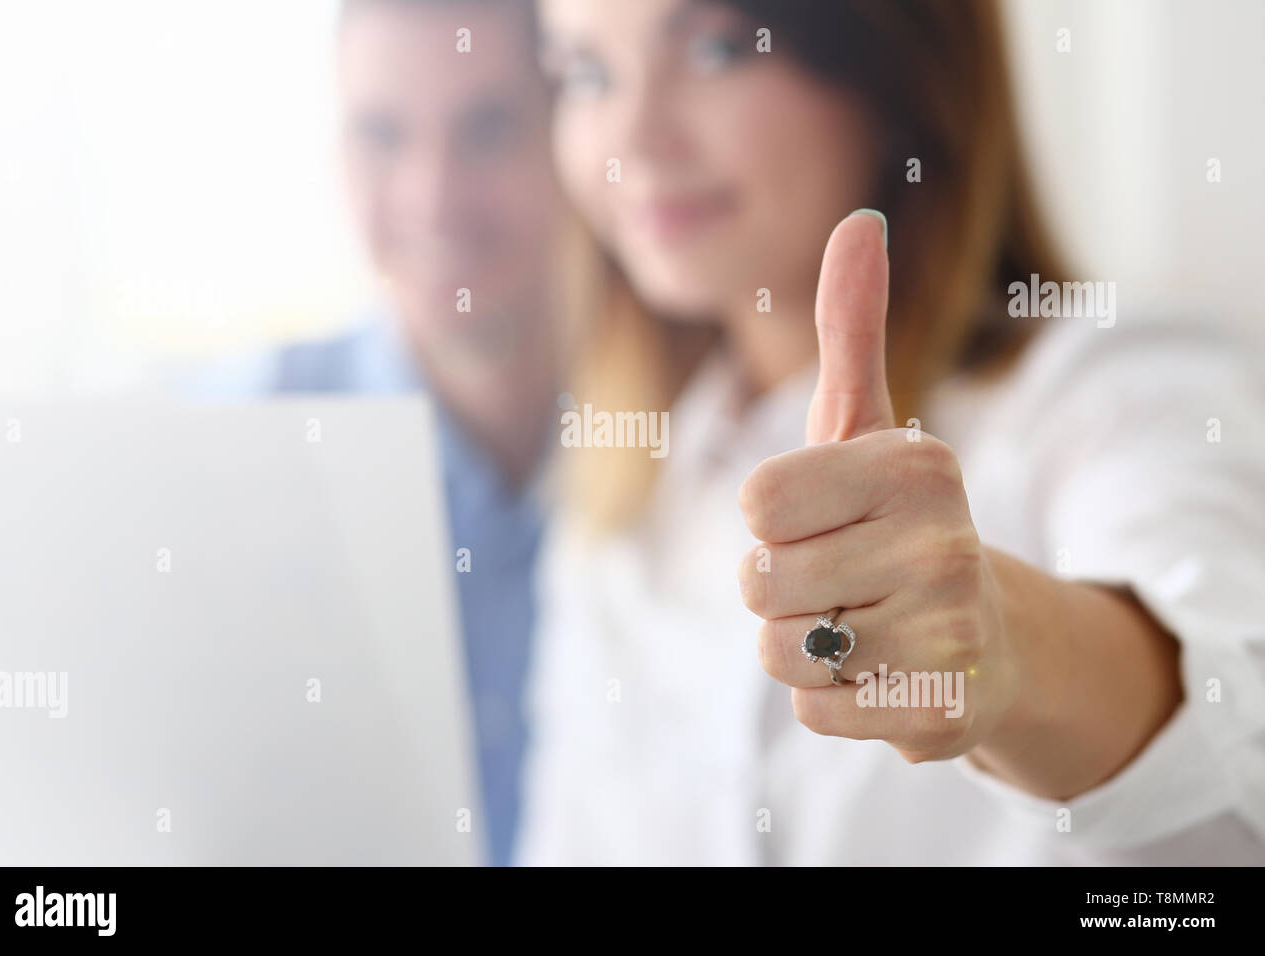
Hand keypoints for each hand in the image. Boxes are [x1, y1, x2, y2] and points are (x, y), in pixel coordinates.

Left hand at [736, 211, 1020, 763]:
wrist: (987, 639)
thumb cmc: (898, 523)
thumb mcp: (870, 425)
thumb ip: (852, 327)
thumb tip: (861, 218)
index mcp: (919, 466)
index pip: (757, 502)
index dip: (773, 520)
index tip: (826, 519)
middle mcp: (946, 543)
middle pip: (759, 581)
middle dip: (782, 589)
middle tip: (844, 580)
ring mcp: (947, 634)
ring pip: (779, 650)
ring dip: (802, 644)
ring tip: (861, 625)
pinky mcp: (937, 714)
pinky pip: (811, 708)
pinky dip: (831, 697)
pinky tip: (882, 674)